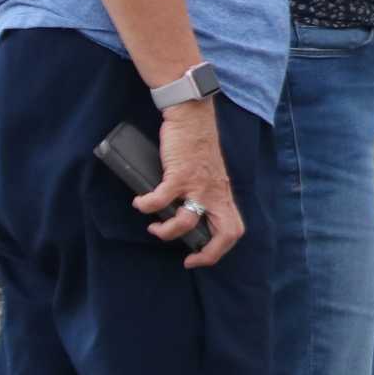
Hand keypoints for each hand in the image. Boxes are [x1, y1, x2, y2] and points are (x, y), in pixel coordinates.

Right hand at [139, 102, 241, 269]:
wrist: (193, 117)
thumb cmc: (196, 147)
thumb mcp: (207, 175)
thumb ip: (201, 194)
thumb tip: (182, 215)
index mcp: (222, 194)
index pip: (234, 230)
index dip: (220, 249)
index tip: (198, 257)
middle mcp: (215, 193)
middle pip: (225, 233)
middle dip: (207, 253)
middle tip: (188, 258)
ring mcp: (198, 184)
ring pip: (185, 221)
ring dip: (166, 231)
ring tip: (153, 226)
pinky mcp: (179, 173)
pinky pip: (161, 199)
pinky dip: (147, 205)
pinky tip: (140, 202)